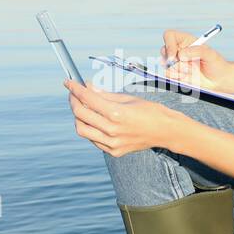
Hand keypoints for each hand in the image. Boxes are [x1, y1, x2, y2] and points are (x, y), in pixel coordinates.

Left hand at [64, 79, 183, 156]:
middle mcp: (112, 130)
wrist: (165, 131)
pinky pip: (93, 139)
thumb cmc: (149, 111)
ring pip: (82, 129)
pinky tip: (94, 120)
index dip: (75, 88)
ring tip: (82, 108)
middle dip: (73, 101)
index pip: (87, 98)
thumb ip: (104, 94)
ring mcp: (112, 143)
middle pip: (80, 114)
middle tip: (74, 94)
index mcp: (117, 113)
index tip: (68, 82)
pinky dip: (89, 128)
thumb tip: (87, 87)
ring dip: (78, 117)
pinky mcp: (114, 151)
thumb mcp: (127, 98)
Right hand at [160, 29, 231, 88]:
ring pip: (165, 65)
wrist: (218, 79)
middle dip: (172, 60)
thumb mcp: (210, 54)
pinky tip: (189, 77)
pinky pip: (169, 75)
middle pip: (163, 50)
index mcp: (185, 41)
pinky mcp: (175, 74)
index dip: (169, 44)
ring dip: (178, 70)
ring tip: (192, 71)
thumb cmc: (216, 64)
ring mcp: (175, 62)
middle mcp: (178, 50)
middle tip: (184, 66)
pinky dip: (178, 77)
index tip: (176, 55)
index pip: (169, 35)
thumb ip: (196, 51)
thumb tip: (181, 55)